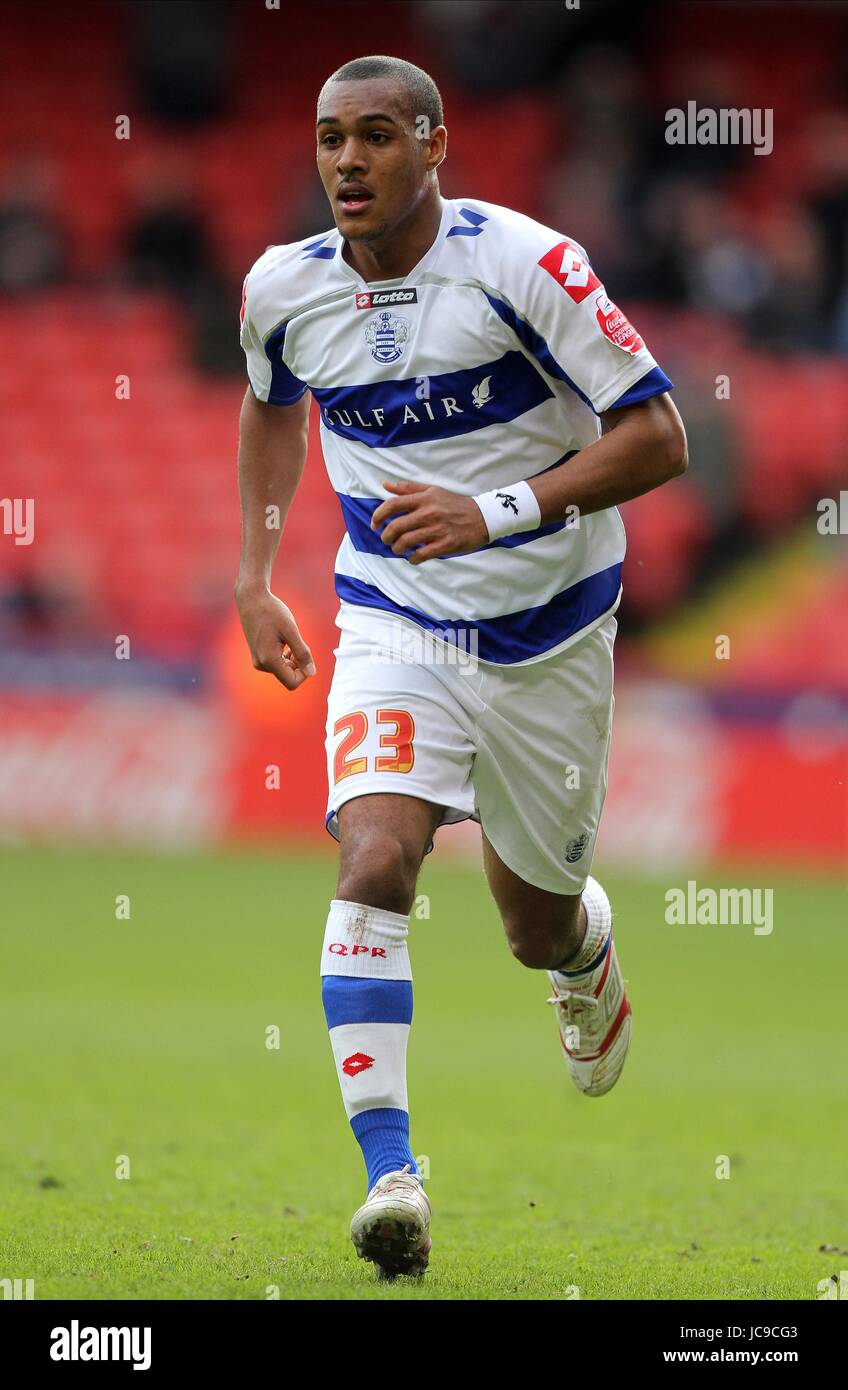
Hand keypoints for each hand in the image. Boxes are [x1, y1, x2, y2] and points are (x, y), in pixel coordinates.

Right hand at [234, 585, 315, 690]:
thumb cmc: (272, 612)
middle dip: (298, 663)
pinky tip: (283, 640)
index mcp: (269, 660)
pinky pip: (276, 663)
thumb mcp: (291, 631)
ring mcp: (257, 660)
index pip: (292, 682)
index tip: (306, 654)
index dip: (304, 673)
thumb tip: (312, 673)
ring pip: (282, 669)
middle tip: (297, 642)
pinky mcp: (257, 655)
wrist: (251, 599)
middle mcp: (261, 664)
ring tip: (289, 639)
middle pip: (288, 676)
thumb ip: (302, 653)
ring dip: (291, 658)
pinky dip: (284, 655)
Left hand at [371, 481, 488, 563]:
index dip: (378, 515)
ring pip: (406, 542)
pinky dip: (413, 559)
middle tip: (386, 540)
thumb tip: (385, 485)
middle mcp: (429, 512)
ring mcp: (438, 529)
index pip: (393, 505)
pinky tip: (413, 558)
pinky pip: (422, 554)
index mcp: (424, 498)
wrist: (483, 517)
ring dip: (397, 549)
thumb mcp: (433, 491)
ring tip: (398, 549)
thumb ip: (408, 489)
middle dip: (386, 536)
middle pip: (396, 526)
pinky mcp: (446, 544)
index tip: (374, 524)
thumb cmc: (454, 504)